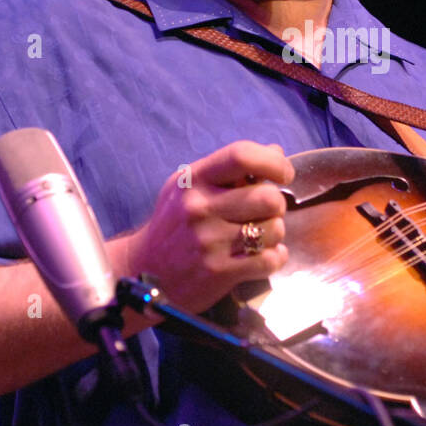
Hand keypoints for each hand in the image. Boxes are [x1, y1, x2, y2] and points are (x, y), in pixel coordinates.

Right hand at [124, 140, 293, 313]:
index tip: (283, 175)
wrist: (142, 271)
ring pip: (274, 229)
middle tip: (264, 213)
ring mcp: (209, 241)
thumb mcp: (191, 187)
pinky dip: (274, 257)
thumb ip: (231, 168)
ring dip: (273, 233)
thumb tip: (276, 152)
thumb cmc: (174, 225)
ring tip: (256, 236)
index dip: (273, 163)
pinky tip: (259, 257)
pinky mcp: (219, 272)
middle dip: (276, 205)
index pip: (242, 155)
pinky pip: (271, 259)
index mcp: (194, 180)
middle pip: (268, 197)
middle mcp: (200, 208)